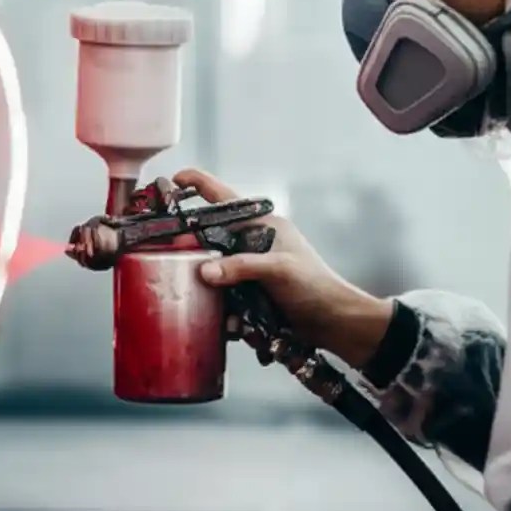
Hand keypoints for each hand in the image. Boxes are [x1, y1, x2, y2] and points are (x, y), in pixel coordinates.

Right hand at [173, 168, 395, 368]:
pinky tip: (240, 330)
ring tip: (231, 316)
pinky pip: (226, 302)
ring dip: (217, 298)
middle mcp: (252, 245)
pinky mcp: (250, 296)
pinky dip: (230, 318)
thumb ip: (242, 267)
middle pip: (209, 242)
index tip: (173, 180)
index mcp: (261, 225)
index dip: (197, 185)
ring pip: (215, 277)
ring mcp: (250, 271)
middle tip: (182, 268)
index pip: (223, 198)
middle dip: (197, 259)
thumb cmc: (315, 286)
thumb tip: (206, 272)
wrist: (336, 324)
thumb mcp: (279, 270)